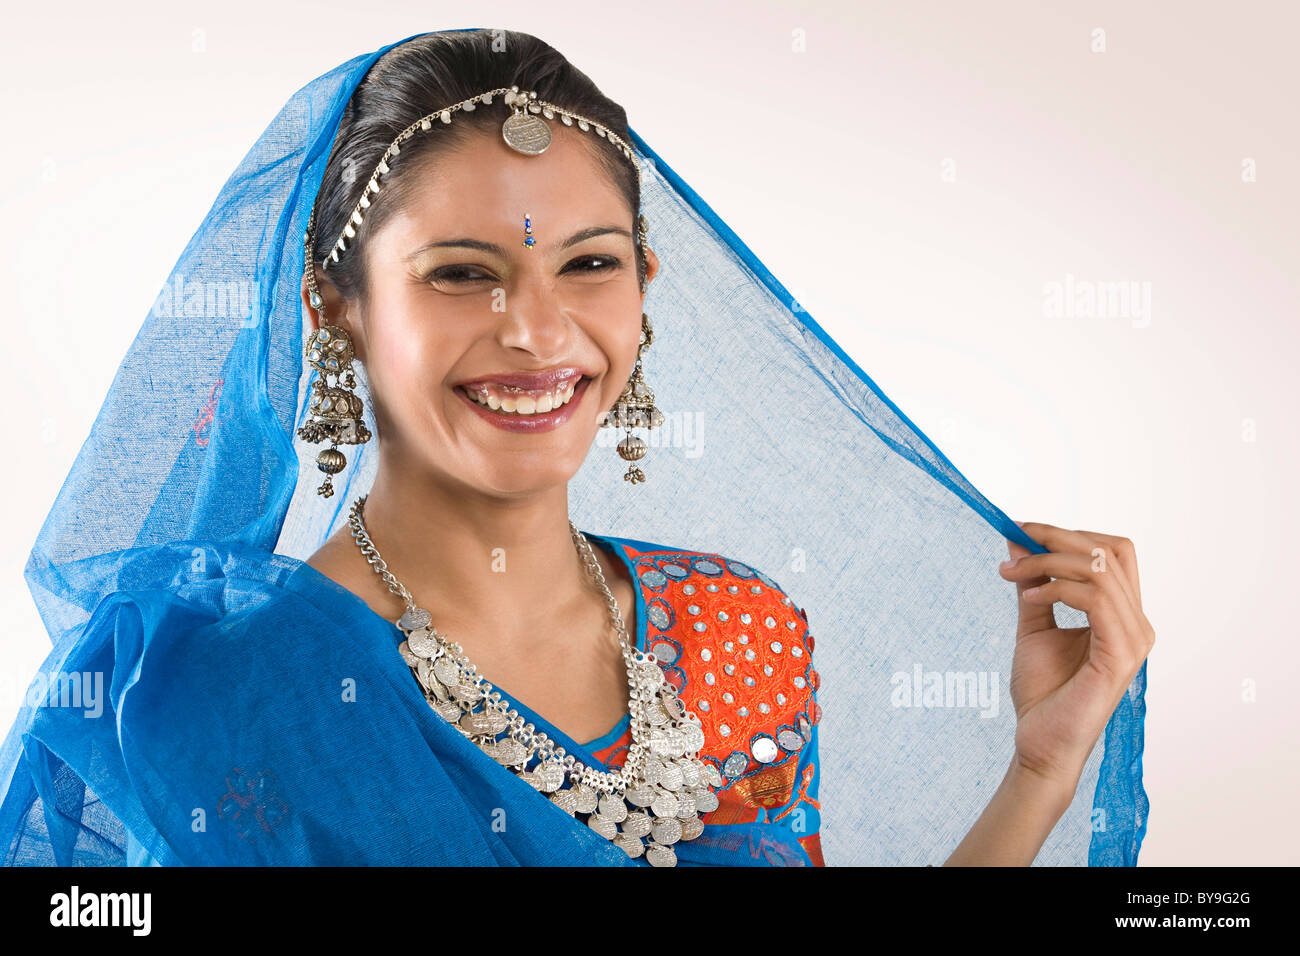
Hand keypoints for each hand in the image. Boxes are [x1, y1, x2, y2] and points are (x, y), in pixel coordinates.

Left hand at [998, 522, 1154, 795]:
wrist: (1040, 742)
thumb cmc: (1043, 692)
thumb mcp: (1035, 625)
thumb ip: (1033, 584)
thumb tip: (1018, 542)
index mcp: (1123, 615)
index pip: (1112, 551)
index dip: (1068, 533)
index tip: (1021, 529)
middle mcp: (1137, 624)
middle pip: (1111, 550)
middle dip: (1057, 537)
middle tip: (1014, 539)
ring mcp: (1134, 639)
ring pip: (1100, 569)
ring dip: (1048, 562)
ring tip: (1012, 575)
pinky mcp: (1121, 655)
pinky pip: (1095, 599)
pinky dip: (1057, 588)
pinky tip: (1030, 598)